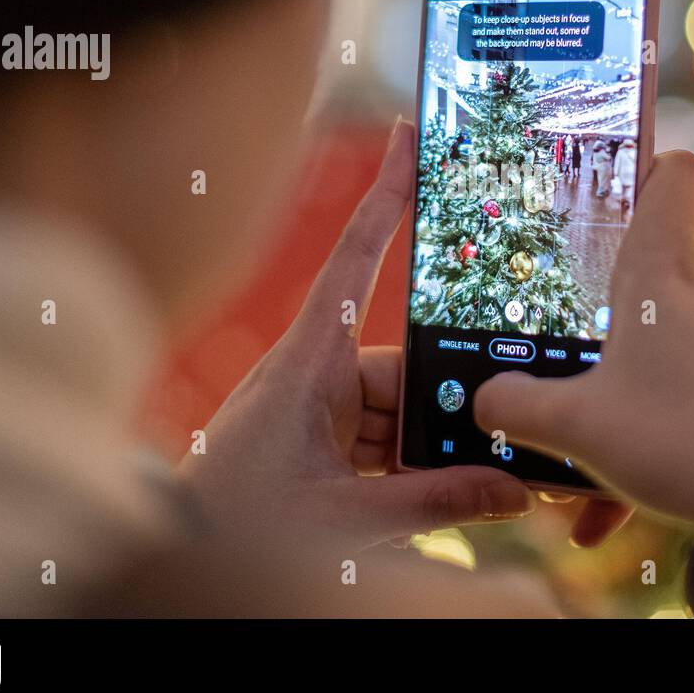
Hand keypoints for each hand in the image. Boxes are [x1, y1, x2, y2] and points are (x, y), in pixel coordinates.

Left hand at [177, 119, 535, 547]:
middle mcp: (318, 373)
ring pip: (402, 412)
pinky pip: (384, 442)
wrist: (179, 556)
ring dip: (434, 451)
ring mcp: (319, 409)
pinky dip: (413, 470)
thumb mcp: (343, 516)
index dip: (386, 194)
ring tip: (484, 486)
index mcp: (309, 360)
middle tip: (502, 440)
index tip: (409, 136)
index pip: (357, 257)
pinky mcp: (321, 443)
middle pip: (407, 365)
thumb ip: (432, 502)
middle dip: (451, 404)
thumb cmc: (237, 524)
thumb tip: (513, 492)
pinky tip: (450, 498)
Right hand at [474, 151, 693, 525]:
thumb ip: (516, 407)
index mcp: (663, 273)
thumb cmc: (679, 441)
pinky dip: (663, 434)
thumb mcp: (574, 427)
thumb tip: (487, 400)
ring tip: (590, 471)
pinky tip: (624, 505)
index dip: (644, 167)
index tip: (613, 192)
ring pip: (671, 351)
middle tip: (569, 369)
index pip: (671, 174)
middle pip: (654, 277)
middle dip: (607, 325)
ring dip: (628, 399)